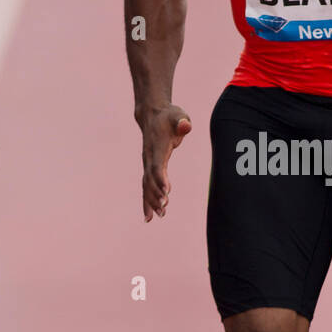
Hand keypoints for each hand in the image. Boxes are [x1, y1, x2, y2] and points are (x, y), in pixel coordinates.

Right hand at [140, 105, 190, 220]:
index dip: (161, 179)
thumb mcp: (178, 115)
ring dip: (152, 201)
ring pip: (147, 185)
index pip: (157, 165)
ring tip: (161, 215)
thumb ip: (182, 122)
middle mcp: (148, 157)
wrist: (152, 116)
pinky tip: (149, 217)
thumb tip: (186, 126)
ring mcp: (146, 163)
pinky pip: (145, 187)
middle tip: (165, 208)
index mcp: (157, 146)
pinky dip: (146, 202)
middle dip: (156, 194)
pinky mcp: (148, 168)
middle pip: (150, 179)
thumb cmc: (169, 116)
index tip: (166, 192)